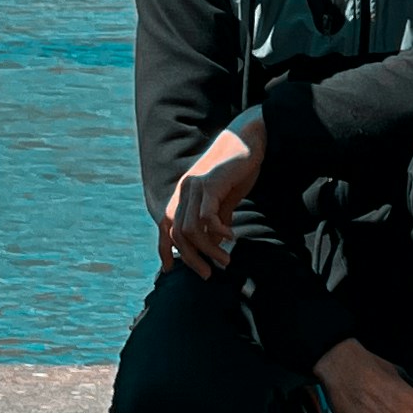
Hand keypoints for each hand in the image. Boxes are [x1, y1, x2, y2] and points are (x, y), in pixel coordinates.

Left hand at [156, 114, 266, 277]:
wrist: (248, 139)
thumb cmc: (236, 169)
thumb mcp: (223, 200)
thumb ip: (215, 220)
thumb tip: (211, 246)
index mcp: (183, 194)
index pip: (165, 226)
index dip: (164, 249)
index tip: (170, 270)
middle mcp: (184, 190)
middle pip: (177, 234)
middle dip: (192, 259)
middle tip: (209, 273)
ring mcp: (195, 186)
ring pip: (192, 229)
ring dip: (209, 250)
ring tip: (226, 259)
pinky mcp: (211, 183)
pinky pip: (207, 216)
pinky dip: (217, 231)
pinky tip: (231, 237)